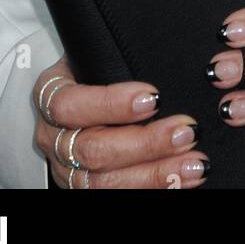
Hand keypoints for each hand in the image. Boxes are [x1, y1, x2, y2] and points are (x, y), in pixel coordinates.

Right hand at [33, 54, 209, 187]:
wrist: (71, 103)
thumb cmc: (89, 72)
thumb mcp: (92, 56)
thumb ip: (116, 56)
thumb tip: (168, 47)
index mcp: (50, 97)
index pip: (71, 104)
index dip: (111, 103)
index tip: (154, 96)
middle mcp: (53, 138)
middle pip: (92, 150)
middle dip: (145, 144)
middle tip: (185, 132)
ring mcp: (67, 170)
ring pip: (104, 183)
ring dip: (155, 175)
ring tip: (194, 162)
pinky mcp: (83, 189)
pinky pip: (116, 196)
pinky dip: (154, 189)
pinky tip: (183, 180)